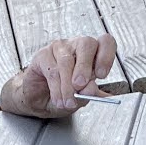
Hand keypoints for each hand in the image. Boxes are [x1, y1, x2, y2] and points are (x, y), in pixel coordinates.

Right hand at [3, 34, 117, 117]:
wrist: (40, 101)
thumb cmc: (64, 95)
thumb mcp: (81, 98)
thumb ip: (88, 93)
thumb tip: (91, 88)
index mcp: (93, 53)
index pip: (106, 42)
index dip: (106, 56)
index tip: (102, 75)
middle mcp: (77, 46)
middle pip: (86, 44)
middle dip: (85, 67)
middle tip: (80, 85)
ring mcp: (60, 47)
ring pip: (67, 61)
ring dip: (68, 85)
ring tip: (68, 102)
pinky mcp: (43, 55)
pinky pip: (52, 70)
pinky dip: (56, 88)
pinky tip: (58, 99)